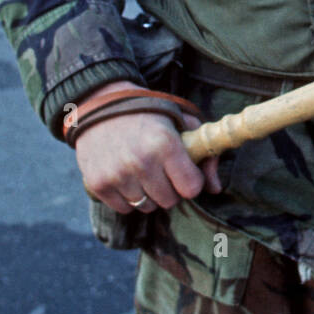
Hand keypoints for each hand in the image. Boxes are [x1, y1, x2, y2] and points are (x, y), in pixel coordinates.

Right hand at [73, 81, 222, 213]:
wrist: (100, 105)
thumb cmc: (148, 114)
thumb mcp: (181, 122)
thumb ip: (204, 154)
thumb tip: (216, 189)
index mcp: (165, 144)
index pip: (191, 188)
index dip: (191, 181)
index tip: (185, 172)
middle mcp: (141, 162)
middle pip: (169, 201)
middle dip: (171, 189)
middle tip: (162, 171)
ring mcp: (117, 175)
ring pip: (146, 207)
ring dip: (148, 194)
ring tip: (143, 171)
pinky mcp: (98, 184)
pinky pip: (124, 208)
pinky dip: (127, 197)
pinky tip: (125, 176)